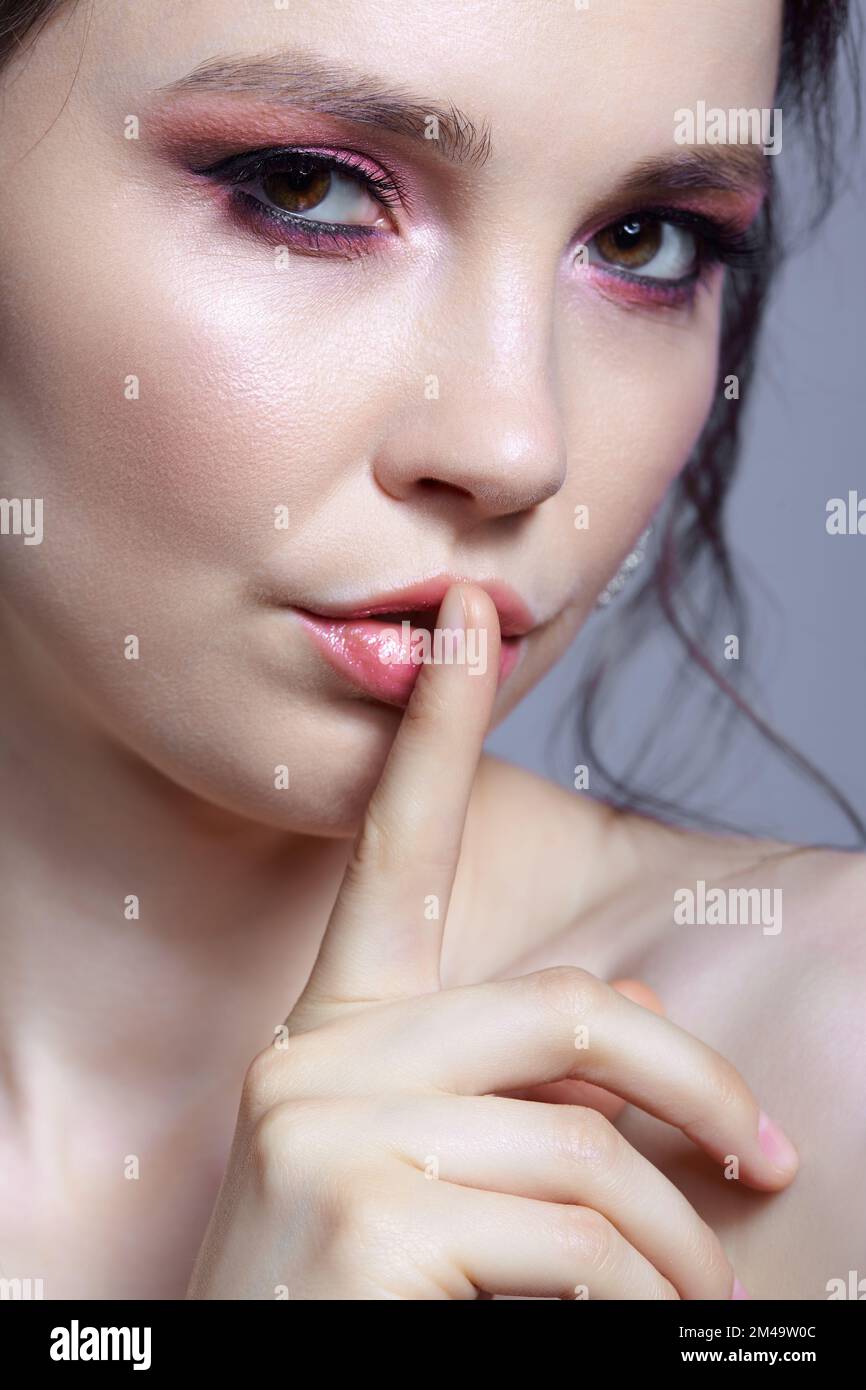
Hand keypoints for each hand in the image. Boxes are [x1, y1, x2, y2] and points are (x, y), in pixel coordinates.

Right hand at [186, 585, 796, 1299]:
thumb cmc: (361, 1301)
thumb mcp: (426, 1177)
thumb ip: (510, 1088)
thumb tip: (633, 1029)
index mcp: (334, 1033)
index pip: (396, 850)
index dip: (441, 730)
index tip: (472, 616)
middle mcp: (314, 1058)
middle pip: (567, 1011)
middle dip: (694, 1087)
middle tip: (762, 1161)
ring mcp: (328, 1131)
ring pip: (588, 1145)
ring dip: (673, 1239)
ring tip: (690, 1295)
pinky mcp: (366, 1213)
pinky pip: (575, 1235)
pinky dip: (642, 1297)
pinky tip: (631, 1335)